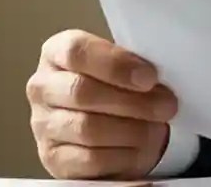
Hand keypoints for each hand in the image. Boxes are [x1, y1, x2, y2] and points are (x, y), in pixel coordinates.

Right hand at [27, 29, 177, 178]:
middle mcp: (43, 87)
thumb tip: (160, 78)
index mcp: (57, 53)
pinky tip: (142, 149)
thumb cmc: (117, 86)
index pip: (76, 51)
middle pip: (81, 91)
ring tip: (158, 128)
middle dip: (132, 101)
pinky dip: (123, 155)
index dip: (115, 64)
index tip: (150, 76)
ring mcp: (43, 124)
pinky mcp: (54, 158)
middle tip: (166, 105)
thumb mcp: (124, 65)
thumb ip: (134, 65)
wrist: (107, 126)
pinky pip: (90, 159)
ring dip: (132, 130)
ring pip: (87, 128)